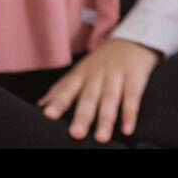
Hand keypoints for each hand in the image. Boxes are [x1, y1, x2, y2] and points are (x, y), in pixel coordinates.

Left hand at [37, 37, 161, 142]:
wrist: (134, 39)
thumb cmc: (103, 61)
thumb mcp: (81, 70)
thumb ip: (62, 88)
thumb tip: (41, 104)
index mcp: (82, 74)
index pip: (68, 89)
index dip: (58, 101)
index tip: (49, 115)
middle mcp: (98, 74)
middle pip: (89, 97)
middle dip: (82, 116)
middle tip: (76, 133)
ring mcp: (117, 75)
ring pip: (110, 98)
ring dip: (106, 119)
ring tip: (102, 137)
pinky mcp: (136, 76)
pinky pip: (133, 96)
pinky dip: (130, 113)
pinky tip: (127, 129)